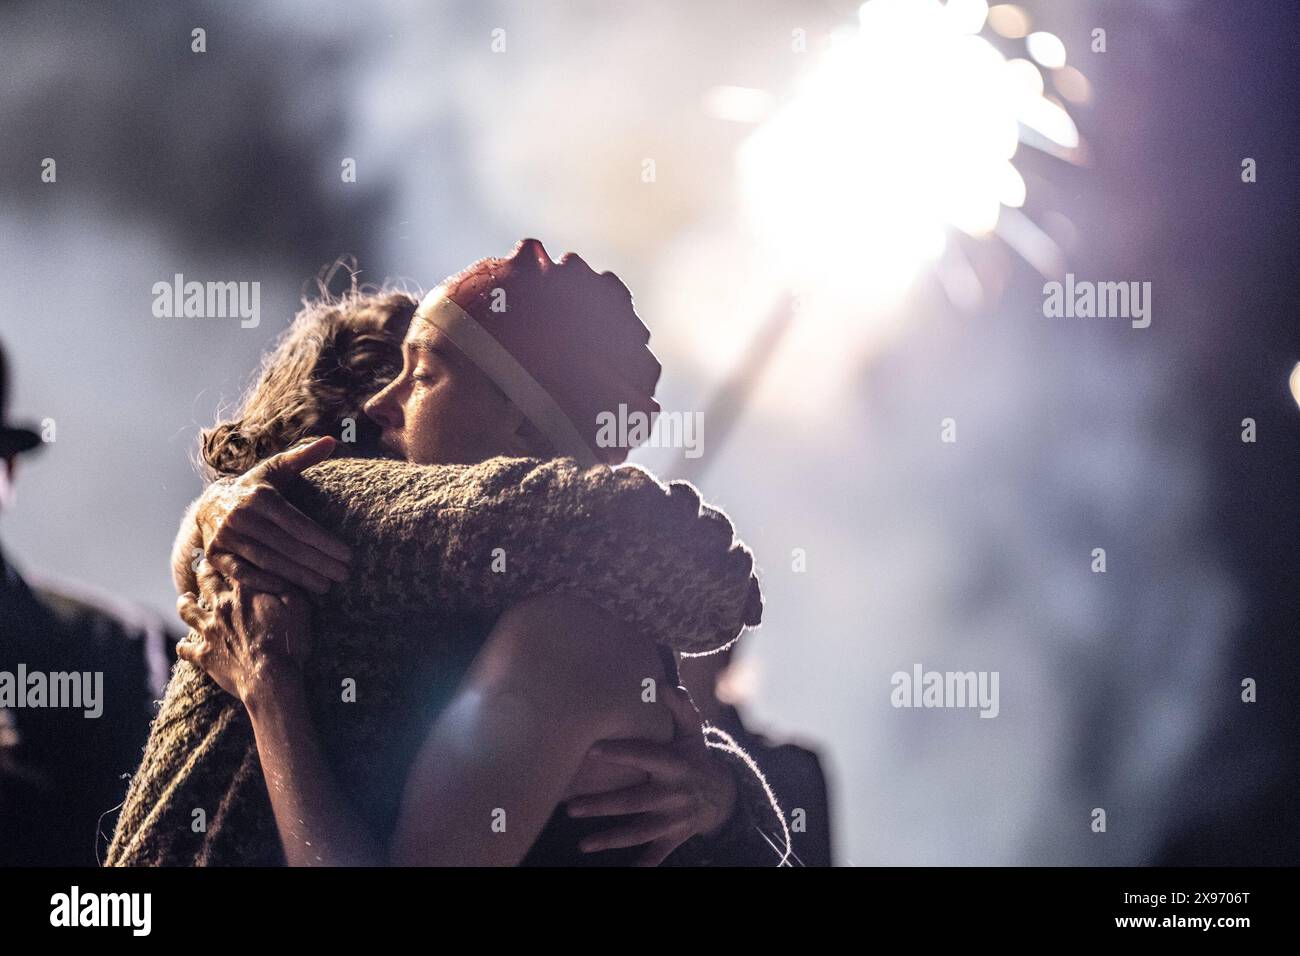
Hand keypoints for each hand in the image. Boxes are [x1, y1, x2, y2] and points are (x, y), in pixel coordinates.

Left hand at [176, 559, 312, 702]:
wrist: (271, 680)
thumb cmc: (289, 642)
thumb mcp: (299, 606)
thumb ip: (286, 583)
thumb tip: (282, 565)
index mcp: (245, 591)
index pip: (233, 562)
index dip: (231, 552)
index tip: (231, 545)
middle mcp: (222, 606)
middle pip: (205, 580)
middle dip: (204, 570)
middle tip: (205, 565)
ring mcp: (209, 631)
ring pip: (187, 610)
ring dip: (184, 602)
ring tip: (185, 598)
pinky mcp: (205, 655)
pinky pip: (185, 648)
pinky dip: (183, 645)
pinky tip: (184, 643)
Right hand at [197, 436, 351, 595]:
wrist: (209, 505)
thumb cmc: (255, 488)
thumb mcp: (276, 470)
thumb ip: (304, 457)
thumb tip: (334, 441)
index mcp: (260, 496)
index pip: (298, 524)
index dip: (324, 541)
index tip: (348, 554)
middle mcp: (240, 516)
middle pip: (287, 546)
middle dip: (319, 563)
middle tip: (344, 574)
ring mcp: (225, 537)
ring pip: (269, 562)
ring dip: (300, 576)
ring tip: (326, 586)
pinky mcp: (215, 555)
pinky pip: (243, 574)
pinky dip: (267, 582)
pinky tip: (291, 590)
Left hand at [565, 684, 738, 866]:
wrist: (723, 796)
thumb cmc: (695, 758)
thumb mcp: (692, 733)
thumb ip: (681, 709)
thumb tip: (665, 683)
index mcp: (675, 764)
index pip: (644, 756)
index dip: (620, 753)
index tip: (591, 750)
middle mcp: (674, 793)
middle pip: (634, 801)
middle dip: (602, 806)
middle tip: (570, 807)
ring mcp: (675, 819)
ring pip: (640, 832)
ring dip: (612, 839)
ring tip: (584, 844)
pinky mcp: (674, 837)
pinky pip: (657, 855)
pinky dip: (644, 864)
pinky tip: (626, 871)